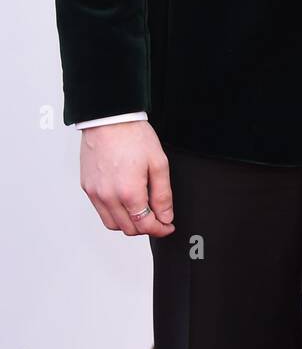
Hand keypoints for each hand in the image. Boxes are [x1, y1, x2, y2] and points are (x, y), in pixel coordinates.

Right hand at [80, 121, 174, 236]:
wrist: (109, 118)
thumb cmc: (133, 135)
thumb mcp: (158, 163)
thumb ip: (163, 194)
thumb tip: (165, 216)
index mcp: (128, 192)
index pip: (145, 225)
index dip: (160, 229)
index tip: (167, 226)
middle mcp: (108, 197)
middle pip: (128, 229)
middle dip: (146, 228)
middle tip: (158, 217)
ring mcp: (95, 194)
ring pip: (112, 224)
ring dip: (128, 223)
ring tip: (141, 210)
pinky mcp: (87, 188)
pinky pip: (100, 211)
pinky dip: (114, 213)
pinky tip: (125, 200)